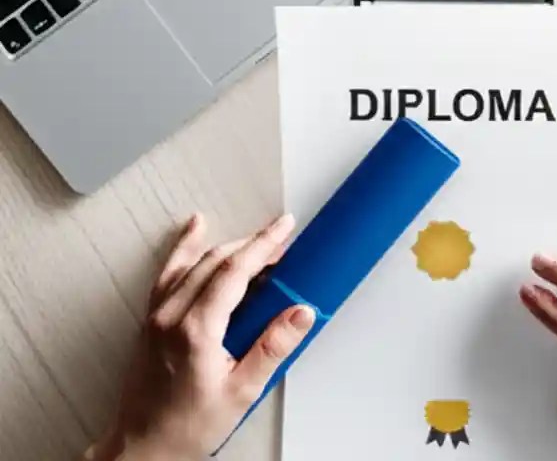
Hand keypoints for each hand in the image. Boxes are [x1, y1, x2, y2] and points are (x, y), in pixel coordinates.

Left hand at [90, 214, 315, 460]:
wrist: (144, 447)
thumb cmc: (187, 427)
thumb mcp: (243, 391)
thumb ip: (273, 347)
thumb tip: (300, 314)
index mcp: (196, 331)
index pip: (234, 271)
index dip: (263, 245)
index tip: (284, 229)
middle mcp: (171, 317)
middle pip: (215, 261)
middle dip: (251, 244)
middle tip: (281, 239)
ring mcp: (156, 317)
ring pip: (191, 263)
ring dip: (225, 244)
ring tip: (252, 237)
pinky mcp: (151, 322)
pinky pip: (168, 274)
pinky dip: (183, 249)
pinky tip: (194, 232)